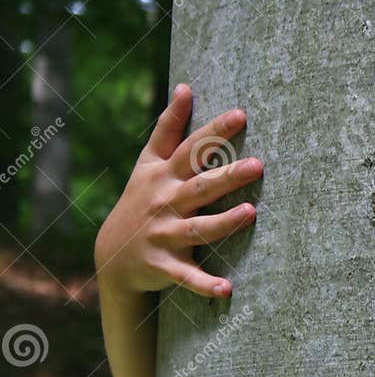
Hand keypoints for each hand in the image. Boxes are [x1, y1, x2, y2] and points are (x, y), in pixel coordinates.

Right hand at [94, 84, 261, 296]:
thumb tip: (186, 86)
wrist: (112, 254)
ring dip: (223, 223)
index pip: (192, 149)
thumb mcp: (149, 162)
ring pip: (198, 229)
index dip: (214, 131)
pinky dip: (206, 285)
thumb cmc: (142, 199)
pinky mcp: (166, 265)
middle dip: (228, 175)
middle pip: (200, 187)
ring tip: (251, 212)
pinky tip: (227, 289)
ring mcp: (165, 235)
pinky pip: (188, 276)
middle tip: (258, 165)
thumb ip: (169, 127)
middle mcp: (166, 203)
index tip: (241, 114)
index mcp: (164, 175)